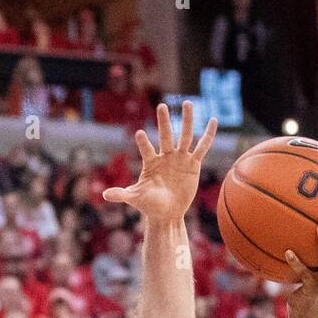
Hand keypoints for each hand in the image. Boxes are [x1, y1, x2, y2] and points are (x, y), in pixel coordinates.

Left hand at [102, 101, 216, 223]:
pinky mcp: (193, 164)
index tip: (139, 134)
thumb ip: (121, 194)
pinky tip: (213, 120)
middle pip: (166, 135)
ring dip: (186, 120)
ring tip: (187, 103)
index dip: (143, 143)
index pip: (147, 149)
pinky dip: (208, 135)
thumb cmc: (149, 206)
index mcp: (151, 163)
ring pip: (185, 136)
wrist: (167, 214)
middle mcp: (165, 157)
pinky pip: (202, 147)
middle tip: (161, 106)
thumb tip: (105, 195)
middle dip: (164, 121)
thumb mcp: (135, 198)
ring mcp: (180, 159)